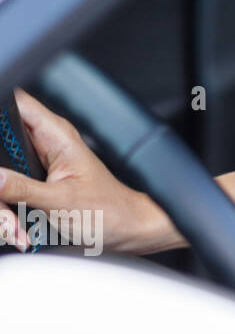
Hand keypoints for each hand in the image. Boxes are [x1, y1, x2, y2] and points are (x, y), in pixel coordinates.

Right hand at [0, 88, 168, 254]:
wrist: (123, 228)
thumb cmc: (106, 210)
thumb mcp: (59, 201)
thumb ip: (21, 188)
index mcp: (56, 135)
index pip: (17, 104)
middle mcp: (44, 144)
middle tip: (7, 212)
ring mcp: (35, 164)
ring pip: (0, 175)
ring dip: (3, 208)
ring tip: (18, 227)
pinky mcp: (31, 183)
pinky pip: (5, 193)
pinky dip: (9, 215)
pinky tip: (21, 230)